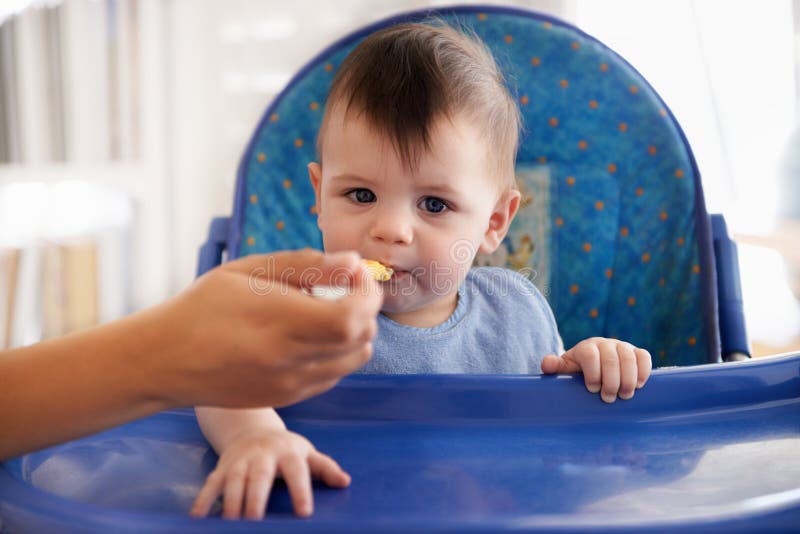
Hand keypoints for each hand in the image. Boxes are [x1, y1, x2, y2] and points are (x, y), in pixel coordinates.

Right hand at [152, 249, 382, 408]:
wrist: (165, 361)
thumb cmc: (204, 306)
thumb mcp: (249, 270)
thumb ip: (305, 265)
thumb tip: (353, 264)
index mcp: (278, 323)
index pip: (352, 316)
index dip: (367, 293)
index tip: (355, 274)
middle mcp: (289, 360)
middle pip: (362, 339)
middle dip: (366, 308)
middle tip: (346, 287)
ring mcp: (290, 385)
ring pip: (354, 360)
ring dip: (355, 332)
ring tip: (326, 311)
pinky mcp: (286, 398)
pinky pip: (333, 375)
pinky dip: (337, 352)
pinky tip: (310, 334)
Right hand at [190, 428, 348, 519]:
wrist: (253, 429)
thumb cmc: (287, 448)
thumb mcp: (307, 453)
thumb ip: (325, 467)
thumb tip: (345, 482)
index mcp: (289, 453)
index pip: (297, 471)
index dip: (301, 490)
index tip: (304, 513)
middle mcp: (263, 455)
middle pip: (259, 476)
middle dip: (256, 498)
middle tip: (255, 522)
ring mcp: (240, 460)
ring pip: (234, 480)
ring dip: (230, 502)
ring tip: (230, 524)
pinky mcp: (222, 467)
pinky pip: (211, 483)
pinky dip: (203, 499)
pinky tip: (198, 518)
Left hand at [541, 337, 651, 402]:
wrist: (593, 366)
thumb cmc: (577, 371)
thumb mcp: (564, 370)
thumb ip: (554, 367)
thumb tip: (547, 364)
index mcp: (585, 347)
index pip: (590, 356)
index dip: (593, 374)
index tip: (592, 390)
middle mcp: (604, 344)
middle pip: (611, 358)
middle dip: (611, 381)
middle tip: (608, 398)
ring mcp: (622, 346)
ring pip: (629, 358)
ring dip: (628, 379)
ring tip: (625, 396)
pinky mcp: (636, 352)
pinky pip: (644, 356)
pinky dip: (643, 371)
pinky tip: (638, 386)